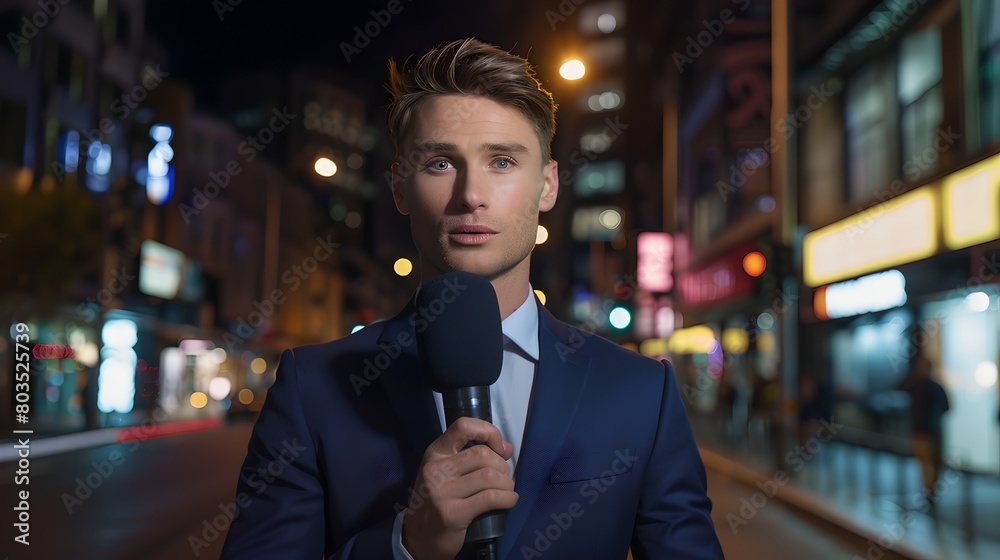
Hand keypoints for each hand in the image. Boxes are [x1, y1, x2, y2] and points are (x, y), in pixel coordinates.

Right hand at [402, 417, 517, 559]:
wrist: (418, 536)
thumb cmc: (437, 500)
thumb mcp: (447, 472)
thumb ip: (472, 456)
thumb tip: (506, 447)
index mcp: (435, 453)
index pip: (463, 427)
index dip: (488, 432)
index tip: (499, 447)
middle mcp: (435, 469)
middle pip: (483, 454)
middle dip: (502, 466)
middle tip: (503, 478)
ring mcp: (441, 492)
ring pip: (489, 476)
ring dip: (506, 484)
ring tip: (506, 490)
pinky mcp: (452, 514)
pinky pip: (490, 498)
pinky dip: (507, 498)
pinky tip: (509, 501)